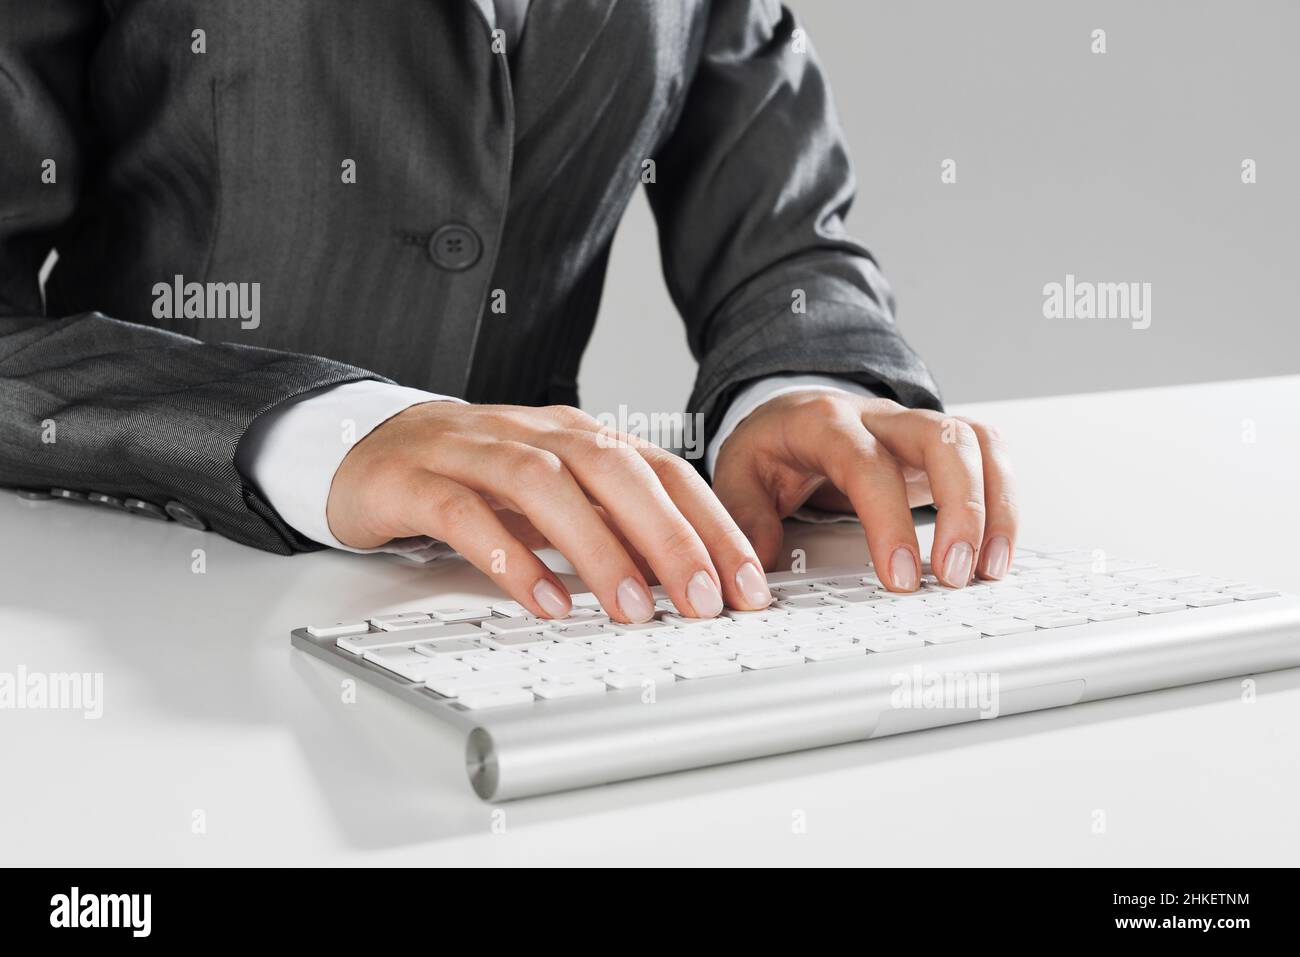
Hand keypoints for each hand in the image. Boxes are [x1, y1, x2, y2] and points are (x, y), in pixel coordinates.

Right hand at [326, 403, 773, 621]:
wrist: (367, 447)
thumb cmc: (472, 477)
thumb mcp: (553, 496)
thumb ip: (610, 524)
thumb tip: (684, 581)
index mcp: (575, 435)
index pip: (660, 468)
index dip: (709, 523)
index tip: (747, 584)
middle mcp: (532, 434)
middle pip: (613, 469)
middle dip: (668, 537)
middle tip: (704, 601)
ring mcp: (472, 450)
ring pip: (545, 485)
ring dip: (597, 549)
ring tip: (633, 610)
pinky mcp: (417, 479)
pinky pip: (467, 514)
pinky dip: (510, 557)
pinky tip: (544, 601)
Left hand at [712, 391, 1017, 590]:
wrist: (790, 412)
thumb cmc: (773, 445)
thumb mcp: (738, 474)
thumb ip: (744, 517)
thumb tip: (761, 563)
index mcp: (825, 423)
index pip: (867, 465)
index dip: (889, 520)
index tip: (901, 575)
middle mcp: (880, 417)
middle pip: (941, 440)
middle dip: (961, 509)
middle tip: (954, 575)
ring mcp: (916, 427)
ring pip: (976, 444)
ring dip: (995, 508)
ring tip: (987, 570)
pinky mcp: (941, 445)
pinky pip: (989, 457)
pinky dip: (1004, 502)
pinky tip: (995, 552)